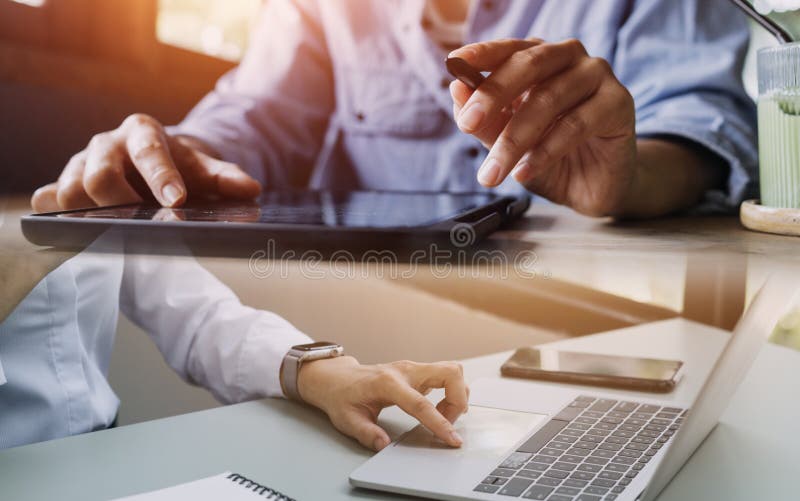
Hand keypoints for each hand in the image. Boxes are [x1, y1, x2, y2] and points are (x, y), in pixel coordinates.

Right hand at [31, 114, 261, 212]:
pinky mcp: (61, 184)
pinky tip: (75, 227)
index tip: (177, 201)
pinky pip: (48, 200)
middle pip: (100, 173)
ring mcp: (80, 163)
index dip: (162, 177)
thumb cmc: (178, 167)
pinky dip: (57, 216)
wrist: (151, 161)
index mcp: (144, 132)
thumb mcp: (203, 168)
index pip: (150, 152)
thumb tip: (251, 189)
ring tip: (114, 227)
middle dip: (120, 201)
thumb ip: (226, 178)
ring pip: (70, 190)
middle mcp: (107, 144)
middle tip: (140, 222)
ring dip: (90, 213)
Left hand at [297, 356, 468, 451]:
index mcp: (387, 383)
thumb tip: (384, 445)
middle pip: (449, 373)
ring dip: (457, 396)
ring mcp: (413, 368)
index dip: (439, 422)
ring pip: (452, 371)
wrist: (337, 378)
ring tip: (442, 416)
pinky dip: (451, 392)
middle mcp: (405, 370)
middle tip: (448, 422)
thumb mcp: (347, 420)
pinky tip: (437, 408)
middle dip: (458, 400)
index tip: (452, 438)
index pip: (420, 403)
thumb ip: (366, 433)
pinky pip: (446, 375)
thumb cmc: (342, 396)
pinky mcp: (418, 371)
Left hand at [449, 38, 636, 216]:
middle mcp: (568, 58)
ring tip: (493, 172)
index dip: (481, 55)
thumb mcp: (509, 144)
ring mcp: (597, 76)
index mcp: (539, 58)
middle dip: (492, 95)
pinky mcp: (619, 103)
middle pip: (528, 65)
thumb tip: (457, 91)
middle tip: (467, 124)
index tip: (454, 65)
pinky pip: (576, 123)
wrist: (593, 188)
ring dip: (515, 139)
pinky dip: (545, 151)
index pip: (507, 48)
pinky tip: (524, 173)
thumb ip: (485, 121)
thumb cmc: (550, 158)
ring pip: (548, 99)